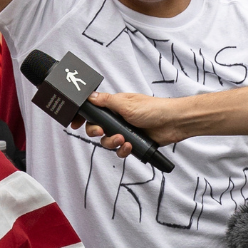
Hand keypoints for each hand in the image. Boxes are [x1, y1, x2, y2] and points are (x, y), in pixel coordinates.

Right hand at [70, 91, 186, 156]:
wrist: (173, 123)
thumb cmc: (154, 109)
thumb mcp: (127, 103)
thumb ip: (106, 101)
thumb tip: (90, 96)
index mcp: (114, 105)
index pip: (93, 111)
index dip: (82, 117)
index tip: (74, 124)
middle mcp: (118, 118)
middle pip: (96, 128)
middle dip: (96, 132)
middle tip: (103, 131)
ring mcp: (125, 130)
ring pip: (107, 141)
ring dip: (112, 142)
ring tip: (122, 139)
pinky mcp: (133, 142)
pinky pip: (120, 150)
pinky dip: (123, 150)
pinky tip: (130, 146)